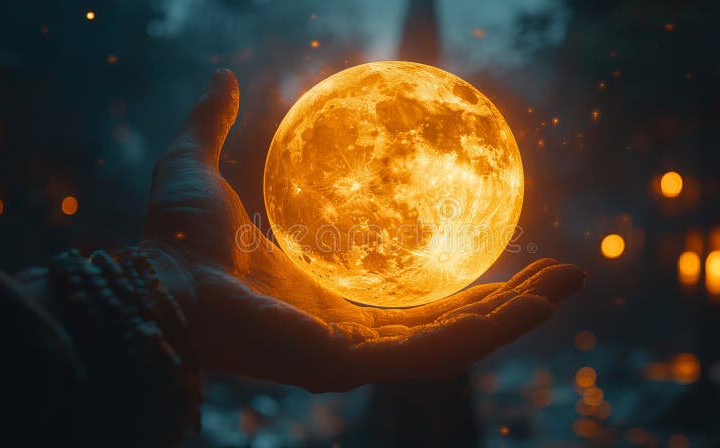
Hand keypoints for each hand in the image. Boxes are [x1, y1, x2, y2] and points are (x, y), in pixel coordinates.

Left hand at [143, 69, 583, 391]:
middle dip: (508, 305)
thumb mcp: (199, 167)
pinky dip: (487, 330)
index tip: (500, 253)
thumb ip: (214, 125)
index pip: (413, 302)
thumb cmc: (172, 240)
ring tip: (566, 285)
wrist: (153, 286)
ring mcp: (355, 359)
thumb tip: (220, 77)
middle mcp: (350, 341)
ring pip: (454, 344)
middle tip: (559, 274)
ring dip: (514, 317)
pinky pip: (435, 350)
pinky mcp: (352, 365)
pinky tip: (533, 302)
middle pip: (448, 328)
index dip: (462, 285)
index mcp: (327, 306)